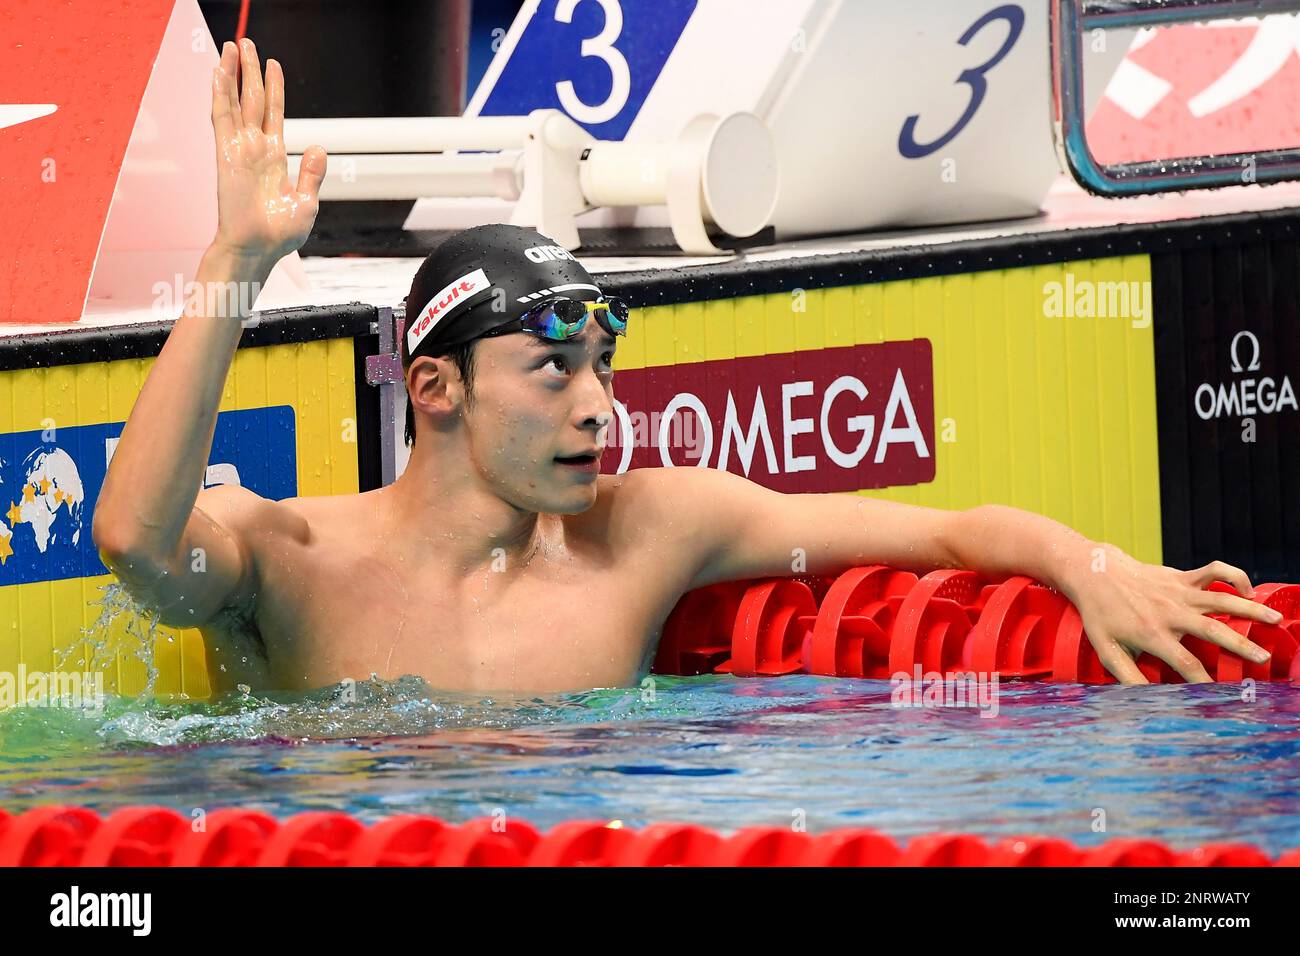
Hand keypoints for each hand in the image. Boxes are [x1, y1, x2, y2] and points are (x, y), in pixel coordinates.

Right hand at [210, 38, 325, 261]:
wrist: (258, 249)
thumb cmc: (280, 234)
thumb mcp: (306, 202)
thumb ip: (312, 174)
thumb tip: (319, 147)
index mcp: (274, 157)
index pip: (274, 114)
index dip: (274, 88)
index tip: (273, 64)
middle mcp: (255, 148)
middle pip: (253, 100)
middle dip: (250, 71)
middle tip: (246, 42)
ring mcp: (239, 149)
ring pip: (235, 102)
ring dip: (233, 74)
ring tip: (231, 46)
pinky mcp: (226, 154)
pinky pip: (222, 118)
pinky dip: (220, 94)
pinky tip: (220, 72)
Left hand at [1070, 545, 1279, 683]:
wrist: (1094, 573)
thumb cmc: (1100, 614)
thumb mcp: (1105, 649)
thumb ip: (1127, 675)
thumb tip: (1146, 698)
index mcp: (1152, 633)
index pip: (1185, 662)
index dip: (1204, 680)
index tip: (1221, 695)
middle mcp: (1170, 612)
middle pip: (1213, 629)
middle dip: (1241, 645)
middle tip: (1264, 659)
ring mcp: (1178, 591)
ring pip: (1221, 598)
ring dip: (1250, 609)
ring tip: (1276, 621)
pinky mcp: (1181, 576)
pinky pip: (1213, 571)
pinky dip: (1234, 575)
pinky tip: (1249, 590)